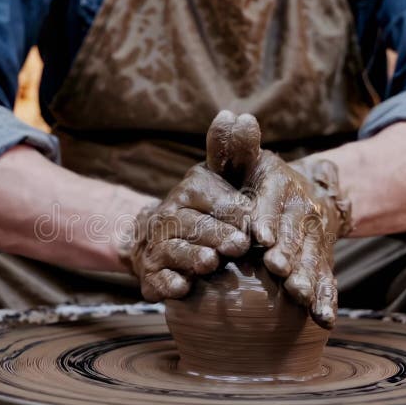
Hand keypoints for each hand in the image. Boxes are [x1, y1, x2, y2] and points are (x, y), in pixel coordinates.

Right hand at [124, 112, 252, 300]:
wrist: (159, 238)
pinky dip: (169, 283)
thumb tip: (239, 116)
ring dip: (193, 257)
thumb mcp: (222, 177)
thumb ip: (235, 151)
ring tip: (211, 263)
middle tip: (239, 244)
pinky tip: (183, 288)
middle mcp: (170, 214)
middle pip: (194, 225)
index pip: (212, 195)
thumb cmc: (208, 207)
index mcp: (191, 189)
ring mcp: (159, 246)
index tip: (252, 221)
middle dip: (217, 234)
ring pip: (175, 251)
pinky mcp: (153, 275)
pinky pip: (159, 279)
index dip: (233, 209)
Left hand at [222, 112, 350, 328]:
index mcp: (280, 186)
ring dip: (308, 278)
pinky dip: (328, 300)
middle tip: (278, 270)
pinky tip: (324, 318)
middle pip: (295, 234)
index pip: (273, 200)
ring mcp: (315, 238)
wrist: (307, 195)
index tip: (260, 236)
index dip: (267, 217)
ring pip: (312, 258)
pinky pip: (328, 281)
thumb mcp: (245, 162)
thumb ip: (232, 147)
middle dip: (288, 252)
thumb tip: (231, 117)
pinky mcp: (323, 262)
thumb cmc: (259, 181)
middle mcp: (302, 211)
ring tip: (300, 296)